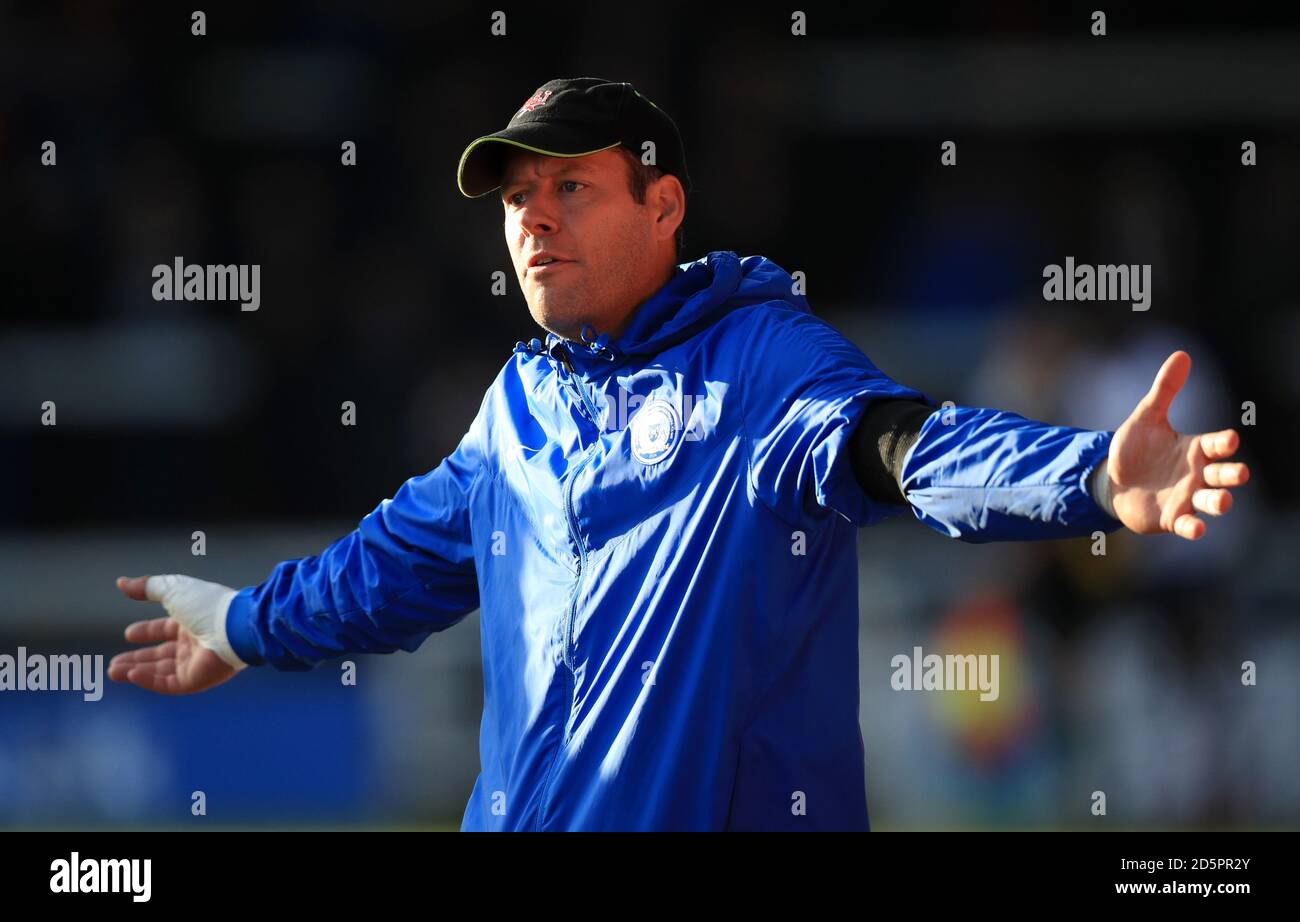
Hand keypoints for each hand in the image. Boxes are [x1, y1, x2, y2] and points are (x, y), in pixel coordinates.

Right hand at [109, 574, 245, 694]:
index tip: (128, 634)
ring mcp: (196, 663)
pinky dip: (149, 680)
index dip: (147, 632)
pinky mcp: (197, 680)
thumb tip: (121, 582)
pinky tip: (131, 675)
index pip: (166, 629)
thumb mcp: (173, 589)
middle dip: (137, 659)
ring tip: (112, 672)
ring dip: (135, 671)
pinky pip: (169, 684)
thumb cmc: (206, 605)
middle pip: (161, 655)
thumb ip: (147, 587)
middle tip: (113, 664)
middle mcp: (195, 643)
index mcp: (193, 620)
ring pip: (161, 671)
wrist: (233, 628)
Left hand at [1106, 350, 1249, 539]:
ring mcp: (1186, 498)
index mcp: (1194, 449)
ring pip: (1211, 502)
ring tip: (1223, 500)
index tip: (1228, 439)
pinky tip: (1197, 528)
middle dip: (1230, 474)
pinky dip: (1194, 527)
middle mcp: (1197, 475)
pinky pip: (1188, 524)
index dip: (1223, 443)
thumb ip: (1165, 390)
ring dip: (1219, 502)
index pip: (1216, 445)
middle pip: (1222, 475)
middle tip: (1238, 473)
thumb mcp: (1146, 417)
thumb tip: (1182, 354)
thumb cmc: (1135, 449)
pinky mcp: (1172, 518)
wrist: (1112, 480)